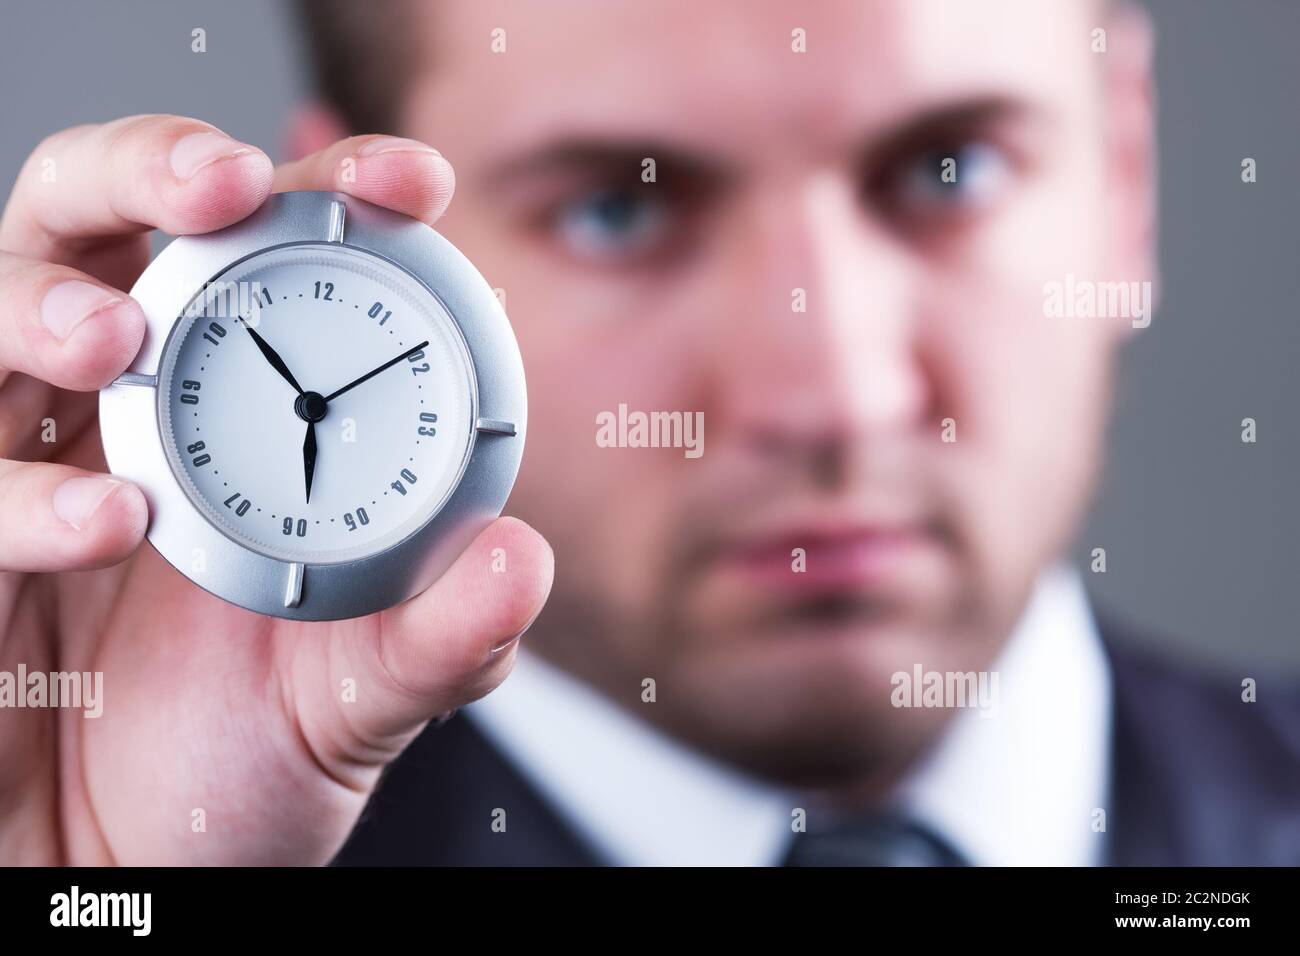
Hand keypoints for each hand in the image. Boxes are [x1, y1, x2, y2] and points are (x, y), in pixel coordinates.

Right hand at [0, 117, 552, 864]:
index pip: (271, 255)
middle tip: (218, 183)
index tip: (409, 184)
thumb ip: (444, 635)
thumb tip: (518, 560)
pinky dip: (18, 495)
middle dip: (149, 168)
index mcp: (238, 414)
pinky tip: (105, 522)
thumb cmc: (245, 763)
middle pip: (98, 223)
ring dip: (43, 301)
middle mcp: (126, 414)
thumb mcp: (366, 699)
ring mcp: (26, 465)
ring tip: (114, 343)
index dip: (332, 195)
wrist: (134, 869)